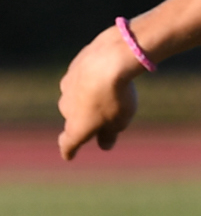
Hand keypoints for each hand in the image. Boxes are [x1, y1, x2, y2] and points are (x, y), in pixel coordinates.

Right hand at [57, 26, 141, 158]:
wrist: (109, 60)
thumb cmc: (117, 97)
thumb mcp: (119, 122)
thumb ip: (110, 135)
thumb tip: (104, 145)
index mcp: (76, 127)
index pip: (68, 143)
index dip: (68, 150)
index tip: (68, 155)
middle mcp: (66, 109)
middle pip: (74, 119)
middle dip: (85, 121)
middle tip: (106, 120)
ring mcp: (67, 88)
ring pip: (76, 98)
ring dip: (88, 99)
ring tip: (109, 94)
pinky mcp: (72, 69)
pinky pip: (81, 80)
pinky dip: (89, 81)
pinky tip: (104, 76)